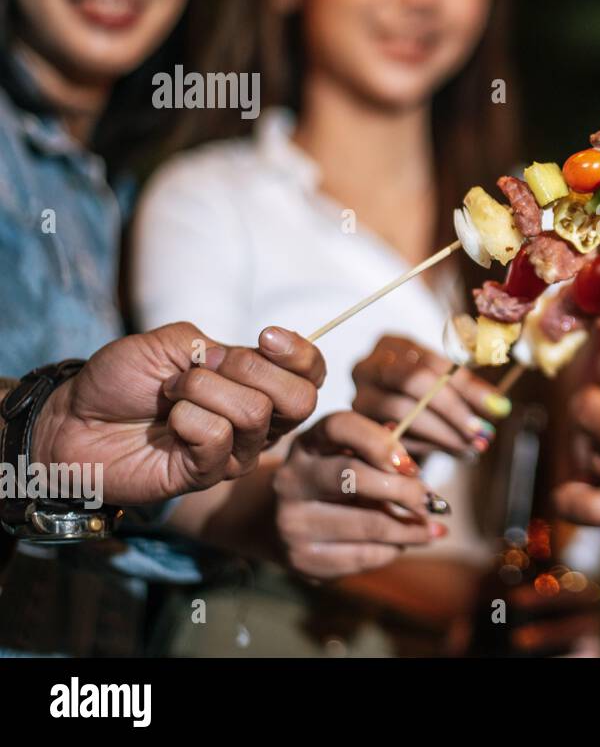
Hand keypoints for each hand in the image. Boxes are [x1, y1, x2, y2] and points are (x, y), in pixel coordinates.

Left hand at [30, 322, 324, 503]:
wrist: (73, 419)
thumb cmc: (122, 380)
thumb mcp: (169, 342)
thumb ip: (212, 346)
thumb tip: (240, 364)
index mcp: (258, 384)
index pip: (313, 374)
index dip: (301, 354)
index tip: (266, 336)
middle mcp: (257, 421)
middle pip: (300, 401)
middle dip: (253, 371)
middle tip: (202, 368)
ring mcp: (235, 451)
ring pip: (254, 414)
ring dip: (202, 390)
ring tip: (171, 395)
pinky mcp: (207, 476)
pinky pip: (217, 439)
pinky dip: (187, 418)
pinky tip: (169, 423)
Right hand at [272, 410, 446, 578]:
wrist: (286, 527)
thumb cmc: (337, 485)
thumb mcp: (353, 460)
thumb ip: (383, 454)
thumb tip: (413, 470)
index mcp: (308, 443)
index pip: (339, 426)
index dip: (380, 442)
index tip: (412, 466)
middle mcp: (293, 479)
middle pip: (353, 476)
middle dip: (404, 490)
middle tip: (431, 501)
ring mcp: (293, 521)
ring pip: (368, 524)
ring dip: (410, 529)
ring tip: (432, 528)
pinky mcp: (303, 558)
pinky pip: (363, 556)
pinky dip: (393, 550)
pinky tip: (403, 544)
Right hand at [351, 335, 510, 457]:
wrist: (391, 413)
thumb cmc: (423, 392)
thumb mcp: (444, 380)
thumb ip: (467, 387)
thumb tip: (498, 405)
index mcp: (391, 345)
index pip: (430, 361)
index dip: (465, 384)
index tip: (496, 405)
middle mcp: (367, 367)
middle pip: (411, 383)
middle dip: (452, 410)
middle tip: (481, 431)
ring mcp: (358, 399)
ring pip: (401, 413)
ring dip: (443, 433)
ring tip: (472, 445)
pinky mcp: (358, 430)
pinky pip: (394, 439)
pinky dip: (427, 446)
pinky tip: (453, 451)